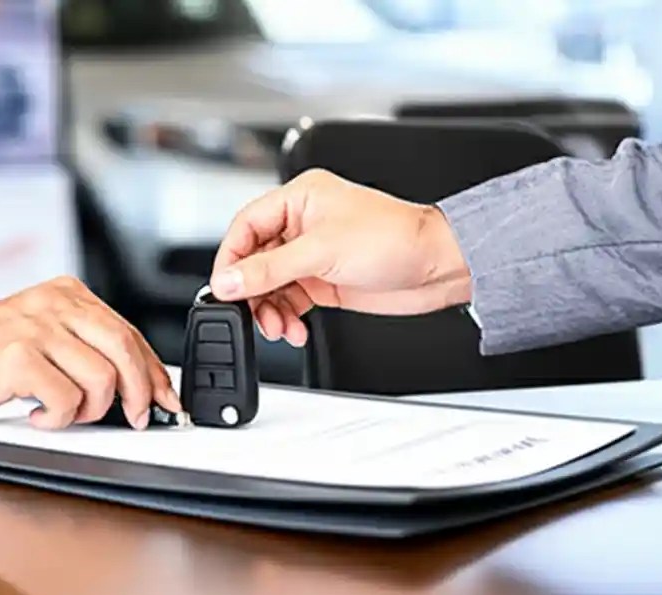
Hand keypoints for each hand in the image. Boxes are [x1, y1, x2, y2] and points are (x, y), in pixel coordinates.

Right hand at [0, 276, 180, 429]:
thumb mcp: (44, 334)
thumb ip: (84, 347)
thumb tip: (136, 383)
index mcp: (68, 294)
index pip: (129, 332)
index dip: (153, 372)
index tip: (165, 398)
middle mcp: (56, 305)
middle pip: (124, 350)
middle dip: (139, 393)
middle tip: (135, 418)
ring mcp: (37, 328)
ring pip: (100, 378)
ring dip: (90, 409)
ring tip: (65, 412)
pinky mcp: (17, 355)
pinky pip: (65, 397)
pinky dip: (59, 417)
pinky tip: (40, 415)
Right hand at [209, 168, 471, 345]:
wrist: (437, 267)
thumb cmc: (396, 239)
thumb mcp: (321, 252)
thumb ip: (269, 270)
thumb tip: (228, 281)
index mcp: (299, 198)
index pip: (245, 226)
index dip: (231, 258)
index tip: (224, 287)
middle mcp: (302, 224)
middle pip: (254, 259)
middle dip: (252, 292)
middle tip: (252, 313)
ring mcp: (313, 254)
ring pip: (270, 285)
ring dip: (269, 310)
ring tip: (278, 327)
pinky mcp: (324, 280)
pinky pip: (290, 300)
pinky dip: (287, 317)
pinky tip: (293, 328)